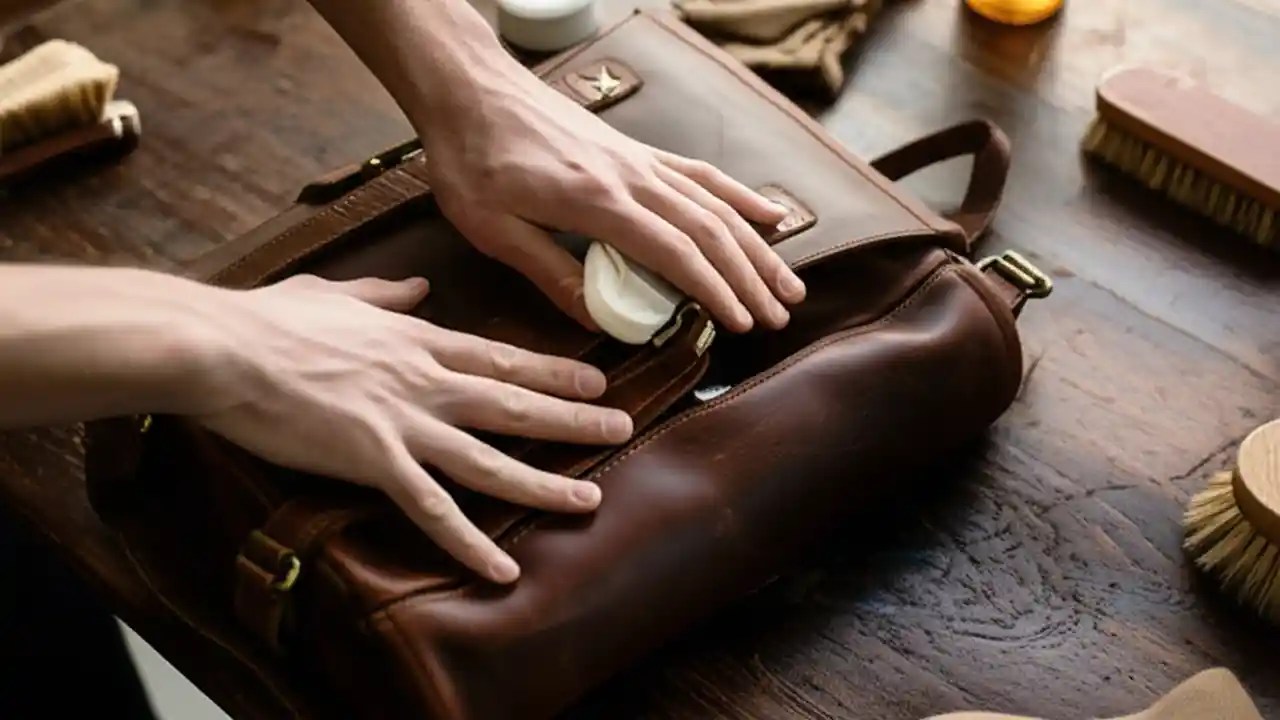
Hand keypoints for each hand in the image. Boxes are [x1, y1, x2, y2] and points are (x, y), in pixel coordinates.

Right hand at [190, 274, 633, 583]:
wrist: (224, 347)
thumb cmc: (270, 319)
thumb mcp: (337, 293)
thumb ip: (385, 295)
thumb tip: (416, 289)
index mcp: (417, 339)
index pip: (501, 357)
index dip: (553, 370)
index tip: (596, 377)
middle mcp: (425, 380)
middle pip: (516, 402)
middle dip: (574, 417)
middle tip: (623, 426)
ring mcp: (405, 422)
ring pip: (492, 458)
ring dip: (545, 481)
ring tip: (590, 498)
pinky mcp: (374, 460)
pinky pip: (433, 509)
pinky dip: (469, 543)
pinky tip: (502, 569)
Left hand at [416, 57, 807, 333]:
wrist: (470, 87)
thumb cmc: (472, 157)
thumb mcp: (494, 229)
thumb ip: (550, 273)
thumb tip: (599, 321)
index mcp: (598, 201)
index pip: (675, 253)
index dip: (714, 291)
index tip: (741, 325)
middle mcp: (632, 177)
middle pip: (710, 230)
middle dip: (751, 277)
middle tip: (780, 316)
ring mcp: (639, 160)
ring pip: (715, 203)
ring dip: (757, 246)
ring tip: (789, 282)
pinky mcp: (636, 150)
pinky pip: (701, 175)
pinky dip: (739, 196)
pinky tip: (769, 215)